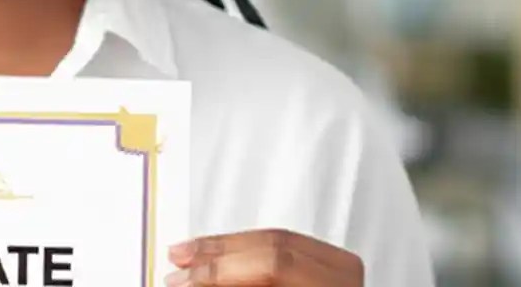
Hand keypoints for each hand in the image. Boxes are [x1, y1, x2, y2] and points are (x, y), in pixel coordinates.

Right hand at [166, 229, 363, 285]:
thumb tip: (200, 285)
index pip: (273, 264)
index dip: (221, 271)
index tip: (185, 283)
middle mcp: (342, 273)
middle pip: (270, 245)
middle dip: (216, 257)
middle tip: (178, 270)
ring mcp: (338, 265)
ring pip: (273, 238)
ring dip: (224, 247)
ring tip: (186, 257)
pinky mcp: (328, 264)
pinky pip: (281, 245)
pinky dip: (244, 250)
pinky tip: (218, 254)